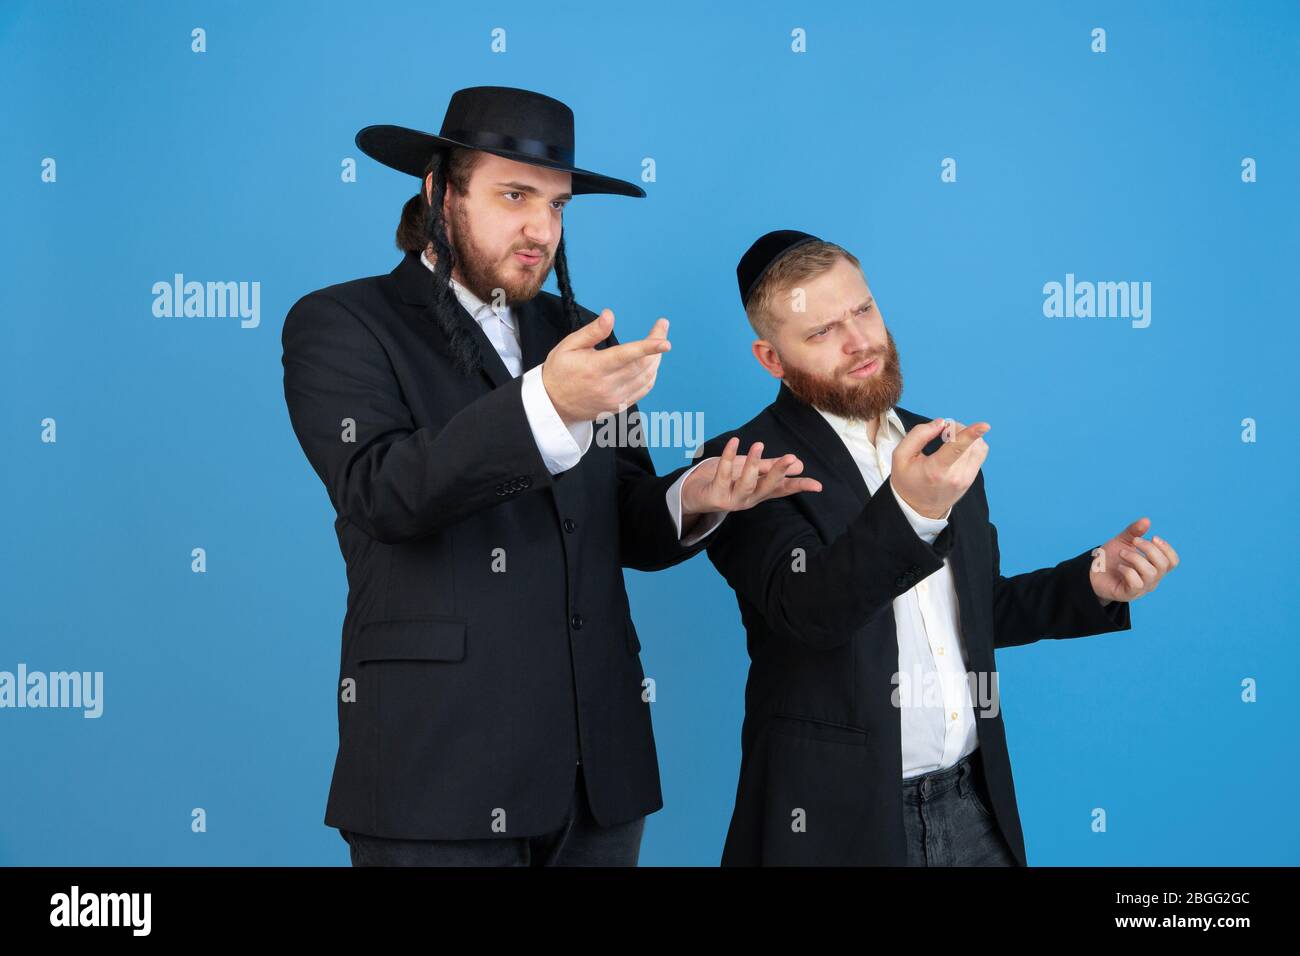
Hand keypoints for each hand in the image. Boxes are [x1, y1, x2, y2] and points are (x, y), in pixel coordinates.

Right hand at [540, 310, 669, 424]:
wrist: (554, 404)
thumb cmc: (560, 371)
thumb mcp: (568, 346)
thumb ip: (592, 331)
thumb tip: (610, 315)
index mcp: (594, 368)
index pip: (626, 356)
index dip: (648, 347)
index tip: (665, 341)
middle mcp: (607, 386)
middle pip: (642, 365)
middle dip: (657, 344)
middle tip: (662, 326)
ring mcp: (615, 399)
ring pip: (647, 377)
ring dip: (656, 358)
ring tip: (657, 341)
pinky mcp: (619, 406)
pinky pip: (644, 389)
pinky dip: (651, 374)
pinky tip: (651, 362)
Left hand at [681, 438, 822, 517]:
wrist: (694, 495)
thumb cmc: (725, 480)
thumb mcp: (750, 472)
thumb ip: (771, 468)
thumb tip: (799, 464)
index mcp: (759, 493)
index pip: (783, 490)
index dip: (799, 487)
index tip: (818, 485)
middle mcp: (748, 499)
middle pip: (767, 487)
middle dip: (779, 473)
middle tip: (791, 458)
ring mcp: (732, 499)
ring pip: (746, 484)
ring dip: (753, 464)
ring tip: (758, 445)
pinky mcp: (715, 495)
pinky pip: (722, 474)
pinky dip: (728, 457)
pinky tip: (734, 442)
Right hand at [890, 417, 989, 518]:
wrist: (918, 509)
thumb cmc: (907, 481)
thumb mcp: (900, 456)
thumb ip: (918, 435)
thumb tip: (941, 423)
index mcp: (935, 470)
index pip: (956, 448)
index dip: (971, 434)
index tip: (984, 425)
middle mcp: (955, 476)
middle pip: (967, 441)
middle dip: (956, 428)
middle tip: (941, 432)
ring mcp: (966, 479)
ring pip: (978, 446)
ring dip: (966, 436)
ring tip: (949, 439)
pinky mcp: (972, 478)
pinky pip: (980, 453)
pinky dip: (972, 444)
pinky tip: (959, 447)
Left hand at [1089, 517, 1179, 604]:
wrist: (1092, 572)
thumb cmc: (1111, 558)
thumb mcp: (1122, 541)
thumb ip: (1134, 531)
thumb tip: (1147, 520)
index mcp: (1154, 566)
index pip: (1172, 561)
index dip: (1167, 548)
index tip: (1153, 537)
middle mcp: (1152, 578)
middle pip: (1163, 564)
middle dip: (1149, 549)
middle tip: (1134, 541)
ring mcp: (1142, 587)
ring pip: (1151, 573)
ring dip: (1136, 558)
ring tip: (1122, 553)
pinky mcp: (1129, 593)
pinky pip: (1136, 583)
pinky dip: (1128, 571)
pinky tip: (1119, 567)